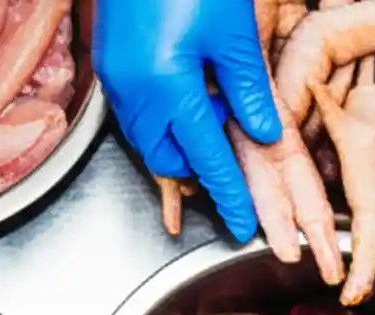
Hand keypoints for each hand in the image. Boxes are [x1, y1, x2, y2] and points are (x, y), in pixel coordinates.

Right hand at [93, 0, 282, 240]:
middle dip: (197, 174)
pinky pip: (136, 113)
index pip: (205, 157)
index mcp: (167, 87)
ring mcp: (117, 78)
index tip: (242, 223)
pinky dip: (162, 122)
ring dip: (178, 148)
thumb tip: (263, 132)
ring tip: (211, 139)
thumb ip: (248, 87)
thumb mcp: (232, 31)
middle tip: (230, 179)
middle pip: (167, 158)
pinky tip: (184, 106)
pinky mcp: (110, 62)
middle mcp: (134, 91)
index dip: (228, 193)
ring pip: (148, 138)